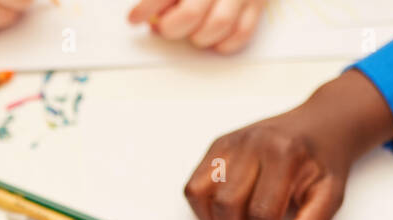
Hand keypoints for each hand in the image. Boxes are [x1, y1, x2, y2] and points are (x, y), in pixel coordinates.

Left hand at [129, 0, 266, 53]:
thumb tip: (144, 15)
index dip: (146, 8)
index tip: (134, 19)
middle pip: (191, 14)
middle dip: (172, 28)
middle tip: (164, 27)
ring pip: (217, 26)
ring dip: (198, 37)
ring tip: (191, 31)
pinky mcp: (258, 3)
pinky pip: (242, 33)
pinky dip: (224, 43)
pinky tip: (213, 39)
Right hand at [184, 70, 392, 219]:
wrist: (320, 125)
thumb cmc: (323, 163)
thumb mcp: (331, 195)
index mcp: (285, 154)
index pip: (262, 213)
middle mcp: (252, 144)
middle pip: (227, 206)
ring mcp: (230, 144)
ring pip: (203, 197)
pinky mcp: (217, 147)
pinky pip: (194, 188)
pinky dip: (203, 211)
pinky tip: (225, 218)